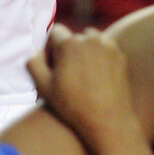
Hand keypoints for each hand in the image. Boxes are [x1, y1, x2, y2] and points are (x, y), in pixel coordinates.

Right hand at [27, 23, 139, 154]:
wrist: (108, 121)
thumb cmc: (73, 106)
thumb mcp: (44, 87)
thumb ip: (33, 63)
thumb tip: (36, 52)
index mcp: (68, 44)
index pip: (54, 33)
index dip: (50, 48)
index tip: (52, 65)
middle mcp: (89, 40)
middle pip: (73, 37)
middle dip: (68, 50)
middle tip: (66, 72)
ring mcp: (107, 46)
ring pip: (90, 40)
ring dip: (84, 50)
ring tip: (81, 72)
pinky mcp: (120, 56)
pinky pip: (105, 48)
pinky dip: (99, 56)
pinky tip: (96, 76)